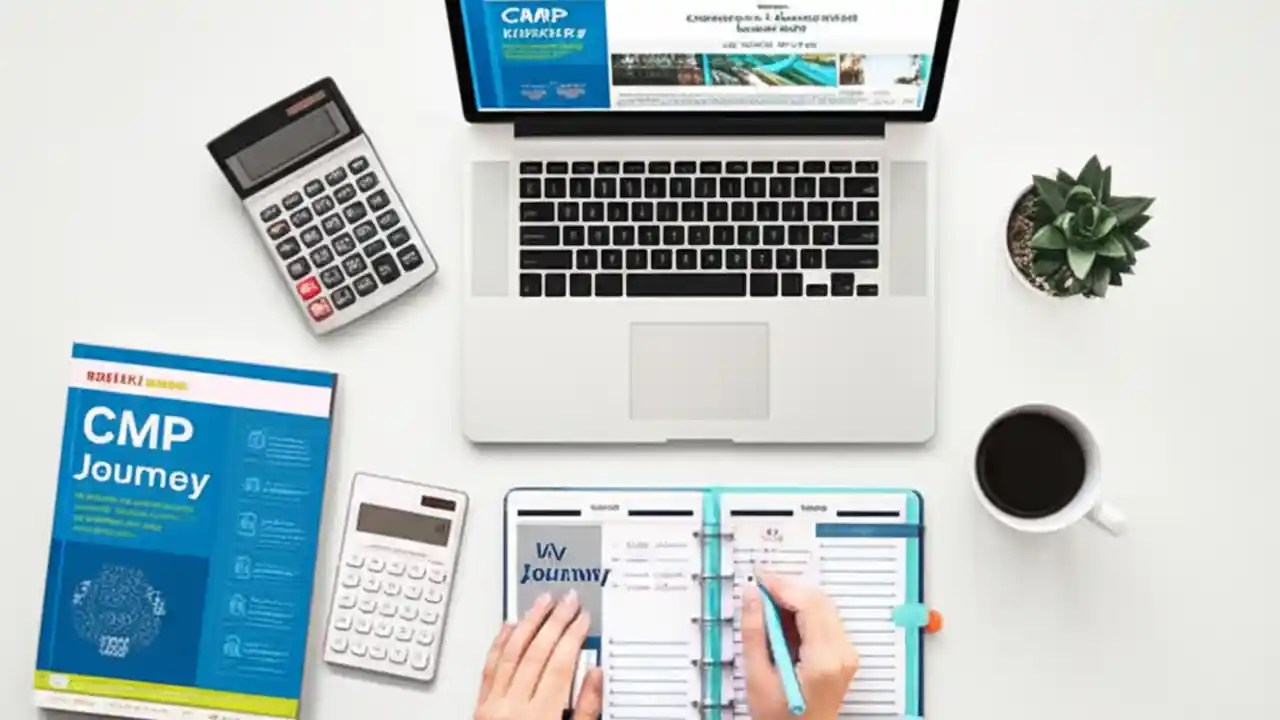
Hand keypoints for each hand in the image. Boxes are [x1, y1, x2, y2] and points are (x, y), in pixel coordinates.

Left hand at [474, 591, 602, 719]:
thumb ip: (586, 710)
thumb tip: (595, 675)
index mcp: (541, 716)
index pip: (560, 666)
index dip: (573, 637)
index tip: (583, 618)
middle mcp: (513, 708)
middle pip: (536, 653)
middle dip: (555, 622)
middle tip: (568, 600)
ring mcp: (493, 705)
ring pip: (511, 654)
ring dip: (528, 623)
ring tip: (541, 602)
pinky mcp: (480, 706)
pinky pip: (489, 667)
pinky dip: (500, 643)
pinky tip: (509, 626)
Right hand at [740, 572, 858, 719]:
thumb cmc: (781, 719)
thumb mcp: (759, 677)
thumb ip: (755, 632)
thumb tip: (752, 597)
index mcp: (823, 660)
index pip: (809, 604)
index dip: (782, 585)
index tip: (761, 579)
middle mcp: (842, 654)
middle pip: (819, 600)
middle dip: (788, 588)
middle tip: (761, 587)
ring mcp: (846, 653)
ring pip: (823, 606)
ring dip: (796, 598)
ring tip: (768, 604)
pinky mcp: (843, 653)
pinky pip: (825, 618)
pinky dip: (803, 611)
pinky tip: (783, 619)